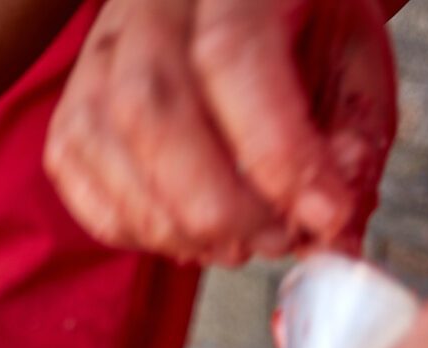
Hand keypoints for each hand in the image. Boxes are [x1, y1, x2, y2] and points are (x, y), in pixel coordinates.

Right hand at [45, 0, 383, 263]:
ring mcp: (101, 49)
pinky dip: (128, 225)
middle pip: (150, 107)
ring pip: (103, 142)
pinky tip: (183, 234)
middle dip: (217, 206)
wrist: (244, 2)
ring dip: (174, 226)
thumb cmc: (302, 28)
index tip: (322, 215)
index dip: (277, 153)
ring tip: (237, 243)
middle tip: (273, 241)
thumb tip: (333, 232)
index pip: (230, 55)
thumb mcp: (354, 64)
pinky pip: (75, 171)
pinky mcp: (73, 101)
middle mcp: (151, 1)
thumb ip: (351, 144)